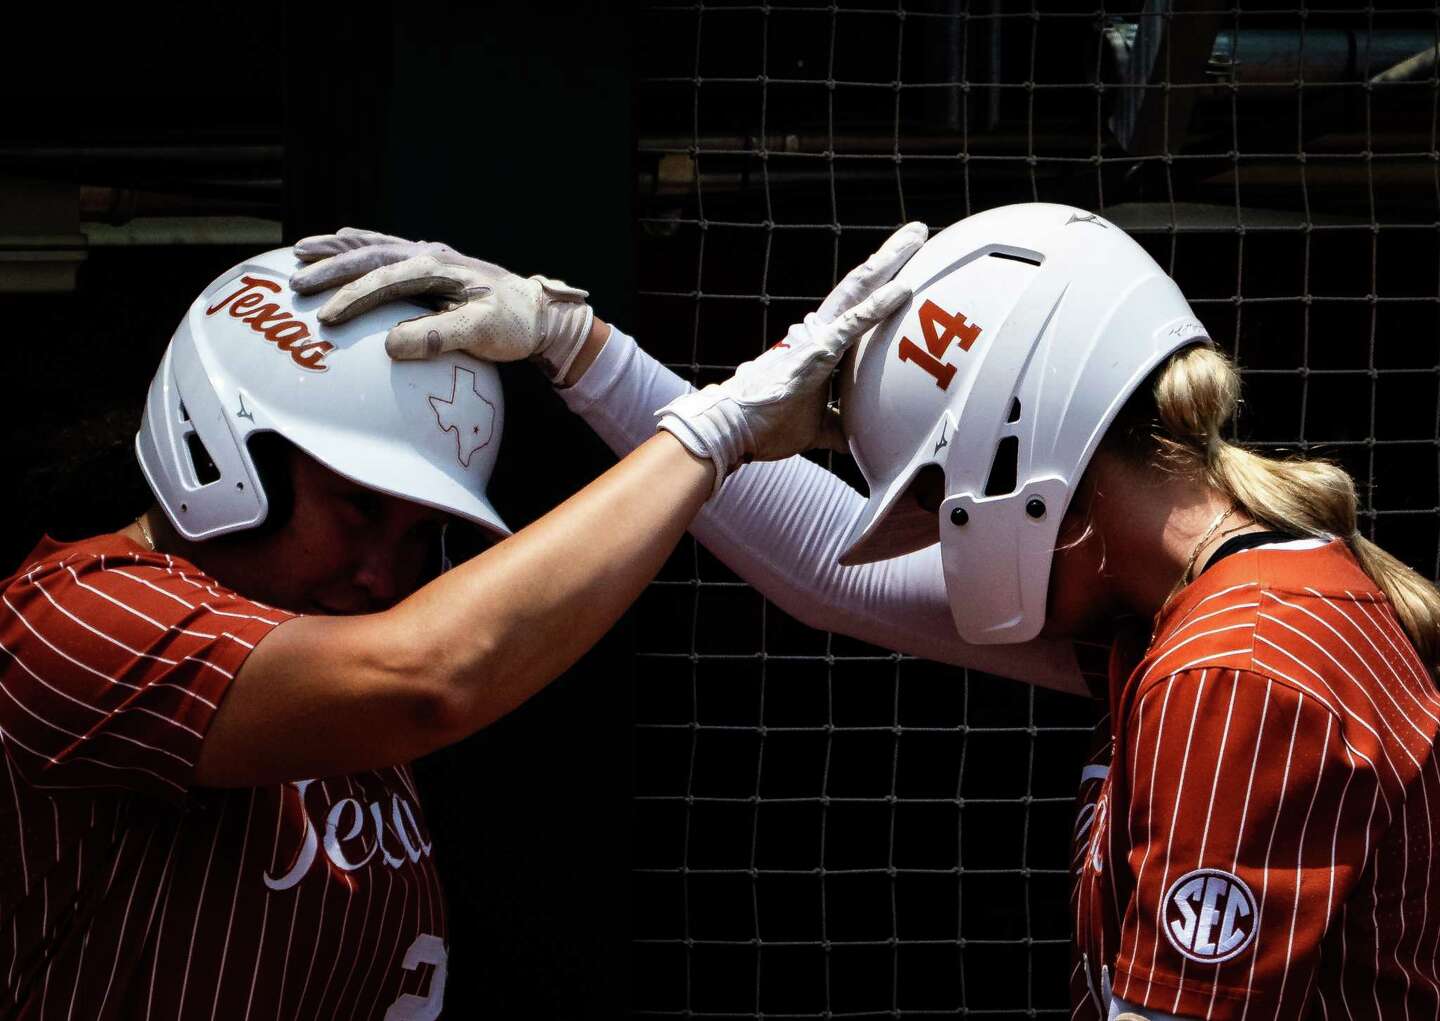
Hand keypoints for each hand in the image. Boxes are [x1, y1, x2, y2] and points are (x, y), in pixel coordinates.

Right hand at [291, 227, 593, 381]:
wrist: (538, 312)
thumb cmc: (513, 324)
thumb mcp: (482, 333)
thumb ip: (439, 338)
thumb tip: (391, 345)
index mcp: (437, 268)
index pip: (384, 282)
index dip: (353, 299)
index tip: (327, 319)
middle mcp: (429, 254)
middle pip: (370, 257)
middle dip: (330, 269)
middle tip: (295, 282)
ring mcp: (429, 256)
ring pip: (374, 246)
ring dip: (338, 249)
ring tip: (301, 250)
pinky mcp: (430, 265)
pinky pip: (386, 250)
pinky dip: (359, 246)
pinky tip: (342, 243)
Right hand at [658, 222, 926, 494]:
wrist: (730, 430)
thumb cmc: (765, 426)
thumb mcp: (812, 428)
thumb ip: (836, 427)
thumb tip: (856, 439)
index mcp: (818, 347)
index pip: (855, 309)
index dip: (879, 287)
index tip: (905, 266)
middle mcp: (818, 333)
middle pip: (859, 287)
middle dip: (889, 258)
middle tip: (917, 232)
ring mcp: (816, 339)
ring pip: (857, 293)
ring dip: (888, 263)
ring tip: (915, 236)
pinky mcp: (815, 354)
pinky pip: (852, 326)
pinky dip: (877, 307)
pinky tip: (901, 288)